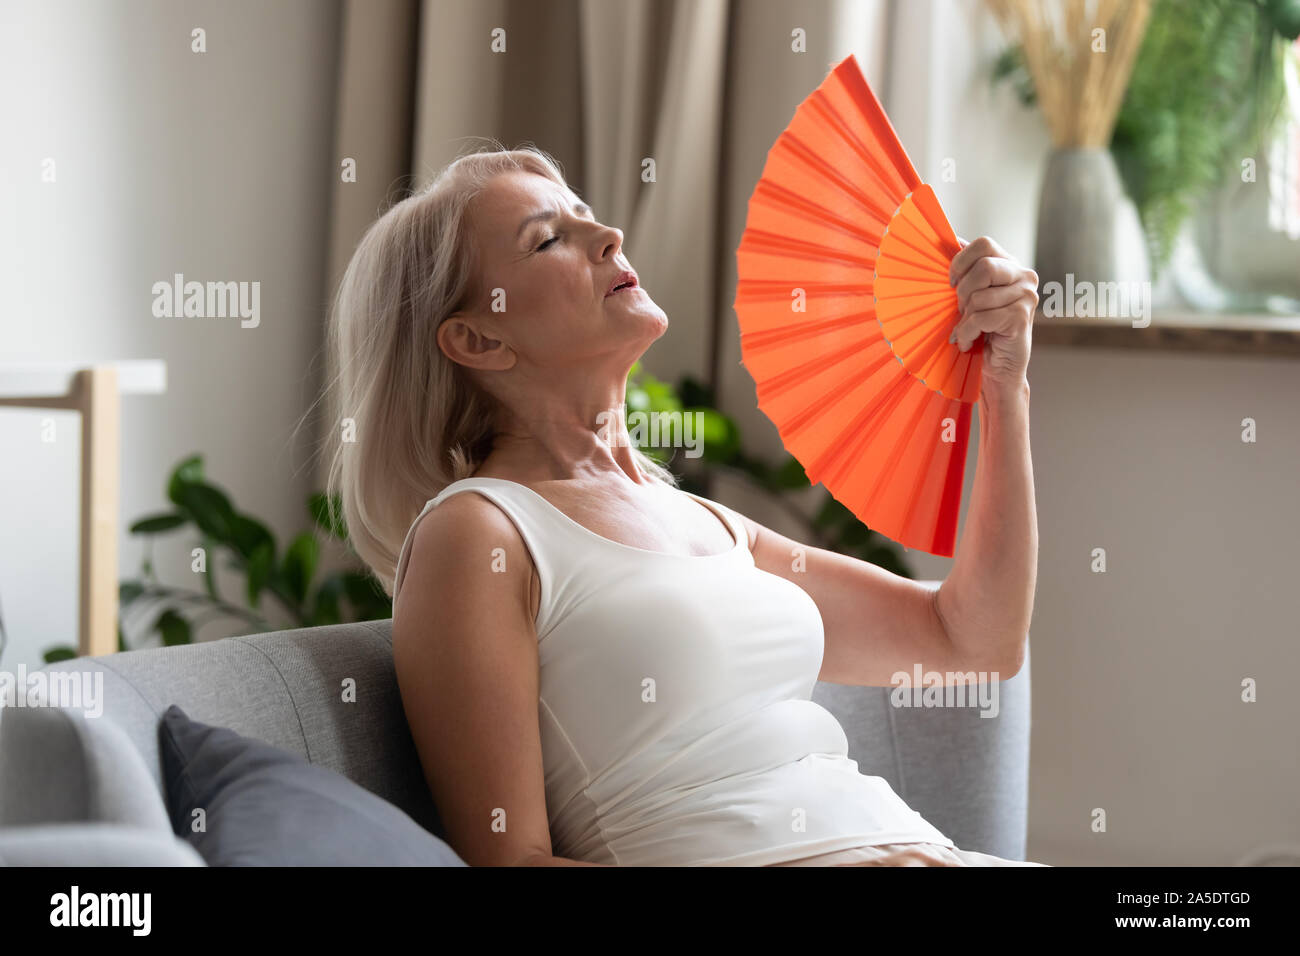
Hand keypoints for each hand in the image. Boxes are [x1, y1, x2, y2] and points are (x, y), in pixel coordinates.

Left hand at [947, 236, 1036, 393]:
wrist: (997, 370)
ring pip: (979, 296)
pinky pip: (980, 318)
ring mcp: (1027, 296)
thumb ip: (966, 270)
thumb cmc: (980, 331)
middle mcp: (1024, 276)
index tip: (951, 283)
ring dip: (964, 319)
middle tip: (961, 311)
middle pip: (984, 267)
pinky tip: (969, 342)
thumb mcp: (970, 296)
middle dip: (962, 293)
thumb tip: (950, 238)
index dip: (960, 261)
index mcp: (1010, 264)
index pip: (984, 244)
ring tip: (967, 330)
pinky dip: (966, 333)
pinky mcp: (1022, 317)